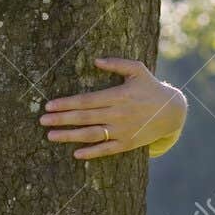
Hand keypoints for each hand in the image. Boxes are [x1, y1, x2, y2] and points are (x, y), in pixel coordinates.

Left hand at [40, 58, 186, 159]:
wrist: (172, 112)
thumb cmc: (151, 87)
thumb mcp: (138, 70)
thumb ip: (117, 64)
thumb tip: (95, 60)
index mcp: (118, 95)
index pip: (86, 100)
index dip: (66, 103)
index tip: (49, 105)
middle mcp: (118, 114)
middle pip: (84, 117)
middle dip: (61, 119)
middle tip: (42, 121)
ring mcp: (122, 130)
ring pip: (91, 134)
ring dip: (69, 136)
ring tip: (51, 136)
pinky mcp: (127, 143)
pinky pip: (106, 149)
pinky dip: (91, 152)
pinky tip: (76, 153)